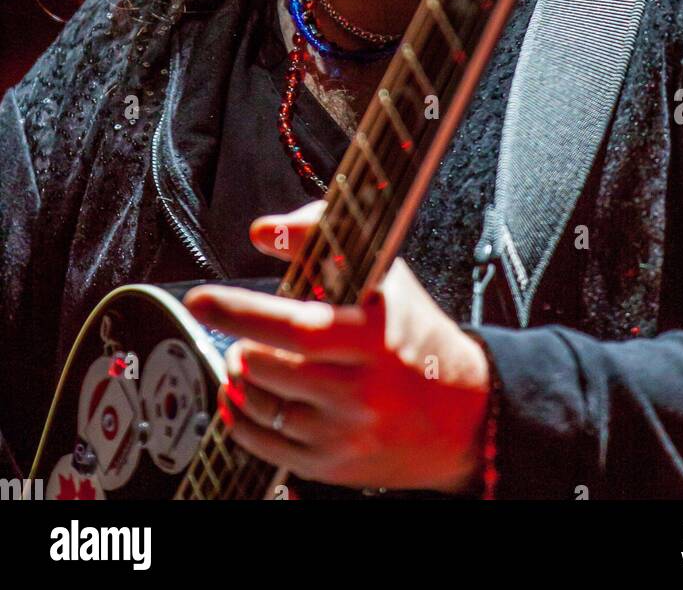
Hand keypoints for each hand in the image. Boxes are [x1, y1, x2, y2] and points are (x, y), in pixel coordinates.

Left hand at [184, 201, 489, 493]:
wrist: (465, 414)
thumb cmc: (416, 333)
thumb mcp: (383, 275)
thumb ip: (321, 238)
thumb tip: (265, 230)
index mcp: (373, 336)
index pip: (295, 325)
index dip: (242, 312)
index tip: (204, 300)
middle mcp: (360, 388)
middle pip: (271, 369)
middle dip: (241, 347)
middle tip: (238, 334)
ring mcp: (346, 432)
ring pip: (264, 408)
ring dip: (240, 380)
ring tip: (244, 361)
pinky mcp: (334, 465)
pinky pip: (268, 447)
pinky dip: (242, 421)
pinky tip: (240, 399)